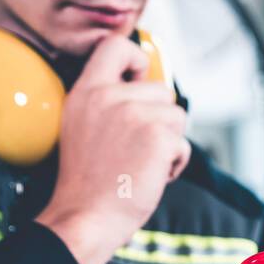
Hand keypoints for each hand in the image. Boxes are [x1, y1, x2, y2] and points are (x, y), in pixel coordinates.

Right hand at [36, 35, 189, 263]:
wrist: (84, 217)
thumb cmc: (86, 183)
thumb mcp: (81, 127)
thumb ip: (106, 102)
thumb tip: (145, 86)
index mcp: (86, 91)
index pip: (116, 45)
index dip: (137, 61)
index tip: (138, 84)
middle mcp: (108, 97)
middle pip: (162, 89)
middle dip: (160, 119)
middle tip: (137, 148)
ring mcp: (134, 115)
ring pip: (177, 116)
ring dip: (168, 142)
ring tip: (141, 164)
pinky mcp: (157, 137)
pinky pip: (182, 145)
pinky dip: (174, 164)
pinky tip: (150, 177)